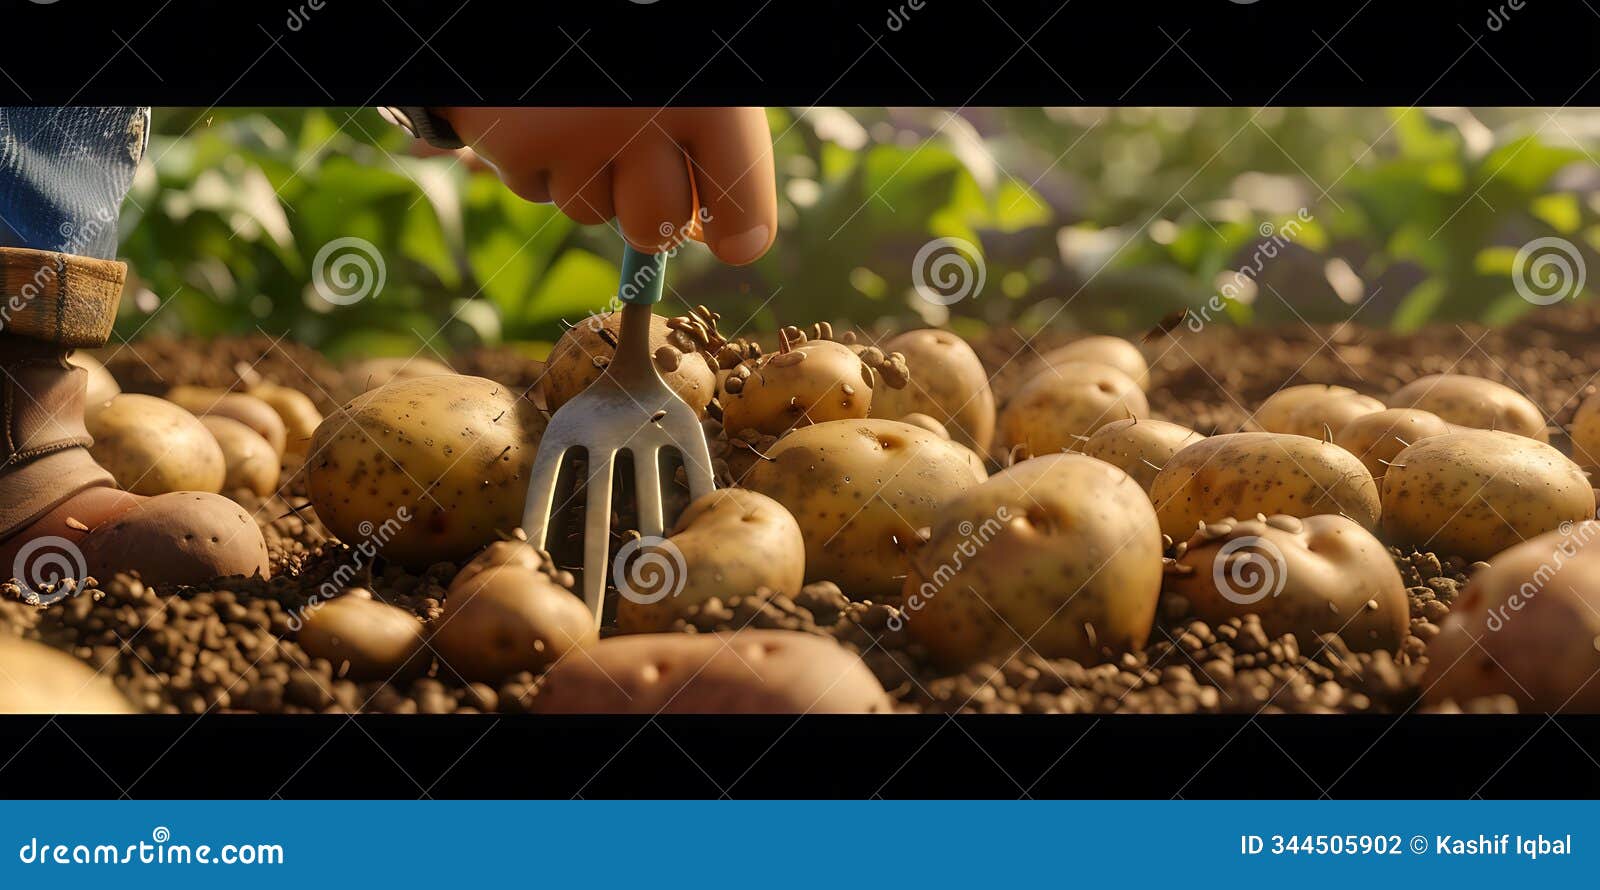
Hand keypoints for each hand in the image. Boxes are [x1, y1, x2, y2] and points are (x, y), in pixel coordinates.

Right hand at [440, 107, 776, 264]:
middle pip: (656, 230)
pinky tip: (539, 110)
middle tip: (636, 156)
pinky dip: (535, 160)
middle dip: (646, 211)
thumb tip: (707, 235)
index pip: (741, 216)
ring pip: (589, 212)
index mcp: (711, 101)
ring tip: (579, 111)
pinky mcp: (517, 145)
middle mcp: (647, 121)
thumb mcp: (686, 77)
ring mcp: (578, 136)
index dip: (738, 238)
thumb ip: (708, 145)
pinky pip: (534, 189)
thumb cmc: (629, 34)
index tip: (734, 243)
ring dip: (584, 177)